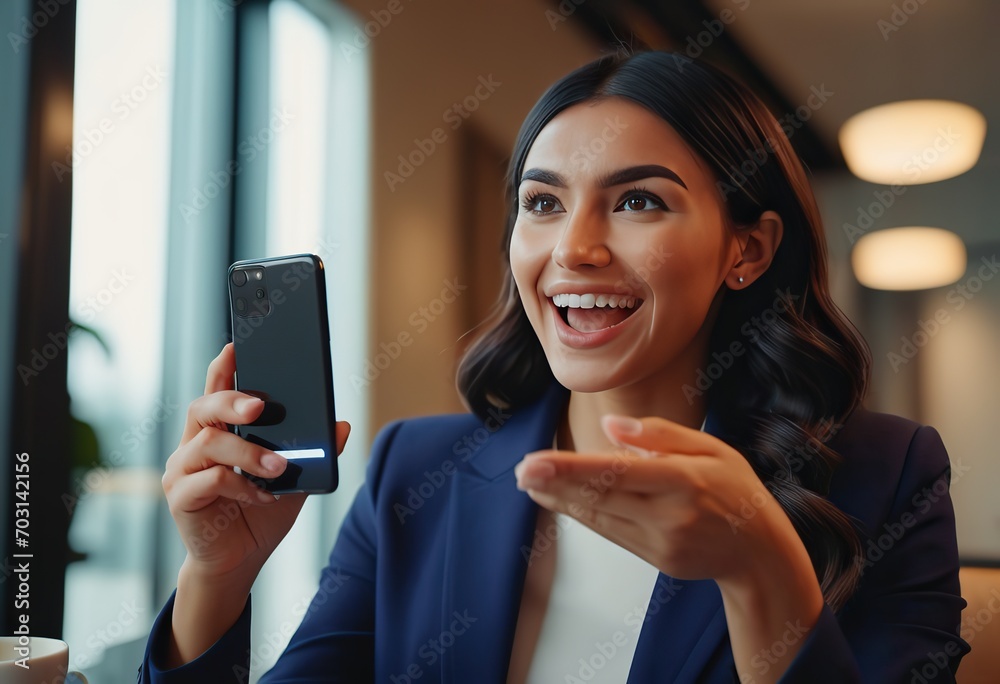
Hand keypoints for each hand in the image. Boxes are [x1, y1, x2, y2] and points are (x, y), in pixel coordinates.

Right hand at [162, 343, 350, 582]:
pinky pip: (209, 479)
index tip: (237, 346)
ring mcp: (182, 469)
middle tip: (261, 406)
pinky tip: (261, 496)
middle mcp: (194, 444)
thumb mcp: (297, 479)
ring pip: (209, 441)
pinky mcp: (180, 496)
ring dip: (249, 452)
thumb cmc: (261, 514)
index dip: (222, 367)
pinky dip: (240, 485)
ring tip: (279, 467)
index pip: (216, 390)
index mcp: (220, 432)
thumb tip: (342, 426)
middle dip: (232, 399)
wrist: (239, 562)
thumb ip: (315, 452)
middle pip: (204, 406)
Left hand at [513, 414, 802, 583]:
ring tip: (528, 482)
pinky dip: (582, 515)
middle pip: (602, 496)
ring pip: (600, 517)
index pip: (619, 471)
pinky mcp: (655, 559)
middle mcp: (670, 514)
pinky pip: (611, 533)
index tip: (537, 461)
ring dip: (561, 500)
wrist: (760, 552)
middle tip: (520, 470)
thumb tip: (610, 427)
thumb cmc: (736, 490)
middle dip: (556, 483)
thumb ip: (661, 434)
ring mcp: (662, 541)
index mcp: (685, 480)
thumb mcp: (712, 449)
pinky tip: (559, 500)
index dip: (573, 468)